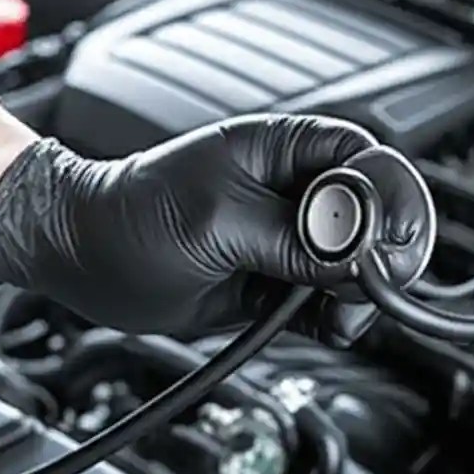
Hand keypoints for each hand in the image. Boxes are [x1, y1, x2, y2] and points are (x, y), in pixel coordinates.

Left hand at [0, 114, 430, 345]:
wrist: (84, 257)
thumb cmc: (131, 216)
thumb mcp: (218, 221)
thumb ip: (294, 237)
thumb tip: (358, 255)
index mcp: (288, 149)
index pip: (372, 166)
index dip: (389, 205)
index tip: (382, 247)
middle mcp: (298, 191)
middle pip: (379, 219)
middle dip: (381, 256)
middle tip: (365, 286)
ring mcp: (293, 238)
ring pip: (362, 266)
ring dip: (359, 296)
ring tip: (331, 313)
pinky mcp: (281, 280)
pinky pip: (332, 301)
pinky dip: (336, 318)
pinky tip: (320, 324)